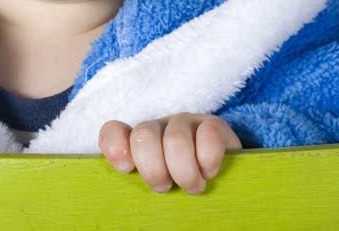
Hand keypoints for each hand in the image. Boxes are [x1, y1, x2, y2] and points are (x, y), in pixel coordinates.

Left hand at [98, 113, 241, 194]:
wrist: (224, 181)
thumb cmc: (181, 191)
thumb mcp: (156, 191)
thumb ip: (137, 192)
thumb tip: (131, 216)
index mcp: (137, 143)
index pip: (114, 132)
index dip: (115, 147)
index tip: (125, 169)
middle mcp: (158, 128)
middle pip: (144, 136)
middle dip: (154, 169)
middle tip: (166, 187)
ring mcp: (185, 123)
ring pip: (175, 139)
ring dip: (184, 171)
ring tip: (192, 187)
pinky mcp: (213, 125)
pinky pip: (208, 135)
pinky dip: (208, 159)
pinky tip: (210, 172)